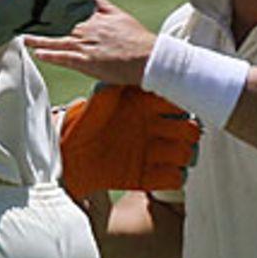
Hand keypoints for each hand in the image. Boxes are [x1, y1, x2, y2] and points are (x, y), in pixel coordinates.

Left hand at [29, 0, 155, 84]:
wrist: (148, 57)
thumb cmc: (136, 39)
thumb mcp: (119, 16)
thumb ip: (103, 5)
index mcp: (95, 18)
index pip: (71, 9)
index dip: (54, 7)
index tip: (39, 2)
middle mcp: (88, 30)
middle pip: (60, 24)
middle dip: (41, 22)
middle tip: (23, 19)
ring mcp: (86, 46)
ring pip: (58, 40)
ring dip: (39, 39)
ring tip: (24, 38)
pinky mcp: (87, 62)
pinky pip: (65, 57)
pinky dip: (51, 55)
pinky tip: (38, 54)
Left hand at [59, 84, 200, 199]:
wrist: (66, 161)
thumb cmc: (78, 129)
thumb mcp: (93, 106)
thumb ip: (110, 93)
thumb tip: (122, 79)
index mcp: (144, 107)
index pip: (176, 103)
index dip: (180, 106)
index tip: (175, 109)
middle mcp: (152, 129)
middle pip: (189, 130)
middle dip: (187, 133)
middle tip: (177, 135)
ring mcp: (151, 153)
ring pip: (186, 153)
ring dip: (182, 154)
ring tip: (166, 154)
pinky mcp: (146, 177)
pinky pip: (173, 178)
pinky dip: (172, 177)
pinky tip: (157, 172)